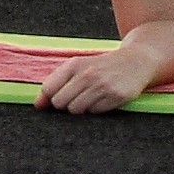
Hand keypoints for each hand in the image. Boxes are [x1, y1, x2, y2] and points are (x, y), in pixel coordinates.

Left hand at [36, 46, 160, 115]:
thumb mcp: (77, 68)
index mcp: (74, 64)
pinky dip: (97, 109)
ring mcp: (102, 85)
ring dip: (81, 108)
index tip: (61, 95)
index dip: (51, 97)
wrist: (135, 61)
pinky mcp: (117, 96)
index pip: (48, 89)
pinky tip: (104, 99)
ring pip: (76, 110)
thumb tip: (37, 105)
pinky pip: (95, 112)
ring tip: (91, 98)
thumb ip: (55, 84)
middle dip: (65, 104)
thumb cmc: (100, 67)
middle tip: (78, 97)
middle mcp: (87, 74)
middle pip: (60, 103)